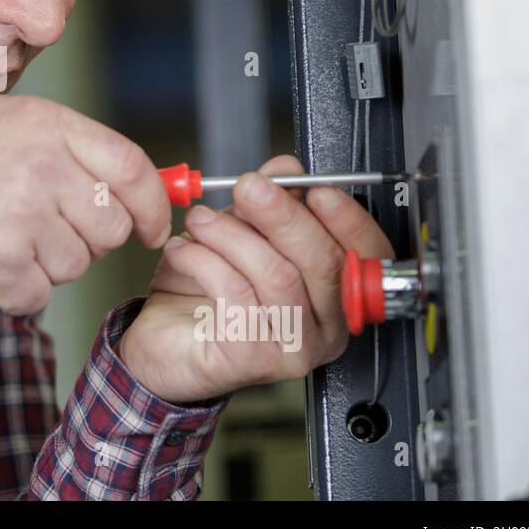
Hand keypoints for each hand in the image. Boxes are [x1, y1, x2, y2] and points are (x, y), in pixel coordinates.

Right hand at [0, 94, 171, 314]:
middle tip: (41, 233)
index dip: (153, 204)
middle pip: (110, 225)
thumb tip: (129, 182)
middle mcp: (43, 166)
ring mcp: (25, 217)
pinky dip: (13, 292)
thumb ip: (62, 144)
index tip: (153, 228)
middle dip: (86, 240)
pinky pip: (40, 295)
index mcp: (46, 124)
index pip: (131, 166)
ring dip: (43, 265)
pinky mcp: (5, 265)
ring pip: (76, 264)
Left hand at [116, 155, 394, 403]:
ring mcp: (295, 348)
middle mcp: (326, 327)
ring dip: (232, 236)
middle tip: (248, 187)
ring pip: (278, 275)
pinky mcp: (254, 359)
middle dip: (283, 216)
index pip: (369, 256)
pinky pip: (235, 294)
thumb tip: (287, 170)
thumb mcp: (241, 233)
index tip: (315, 188)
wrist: (160, 338)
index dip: (348, 220)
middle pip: (324, 263)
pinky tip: (183, 251)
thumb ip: (270, 203)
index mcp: (339, 294)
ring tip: (200, 220)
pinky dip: (202, 261)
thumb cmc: (205, 291)